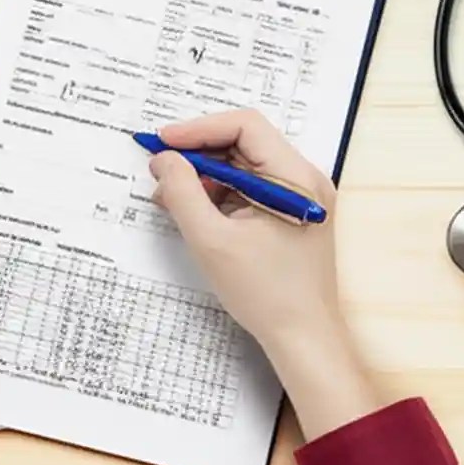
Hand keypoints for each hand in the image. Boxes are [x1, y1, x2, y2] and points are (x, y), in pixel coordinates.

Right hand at [150, 109, 379, 437]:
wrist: (303, 338)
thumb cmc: (265, 293)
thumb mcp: (211, 240)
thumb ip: (182, 192)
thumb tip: (164, 159)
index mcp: (294, 177)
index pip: (244, 126)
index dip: (198, 129)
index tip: (163, 143)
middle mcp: (303, 179)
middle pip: (244, 143)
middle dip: (198, 152)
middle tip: (160, 168)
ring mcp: (299, 197)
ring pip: (244, 166)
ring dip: (206, 175)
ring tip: (170, 196)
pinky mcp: (290, 214)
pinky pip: (250, 188)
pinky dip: (220, 193)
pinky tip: (193, 211)